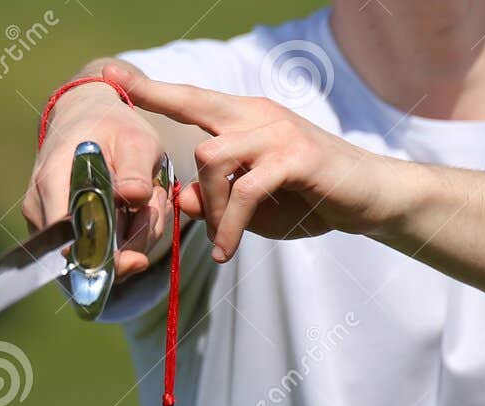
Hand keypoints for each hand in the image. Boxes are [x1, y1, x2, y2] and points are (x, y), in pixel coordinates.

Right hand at [21, 76, 171, 278]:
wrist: (87, 118)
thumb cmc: (111, 127)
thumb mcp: (134, 140)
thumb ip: (136, 170)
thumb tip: (134, 197)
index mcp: (53, 183)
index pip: (70, 241)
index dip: (105, 260)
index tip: (138, 258)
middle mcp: (41, 208)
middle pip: (87, 258)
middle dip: (131, 244)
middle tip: (156, 206)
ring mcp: (48, 222)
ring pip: (97, 259)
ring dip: (134, 238)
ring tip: (149, 200)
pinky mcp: (63, 232)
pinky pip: (99, 252)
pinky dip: (126, 237)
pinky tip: (138, 210)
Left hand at [109, 62, 407, 262]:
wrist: (374, 197)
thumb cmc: (316, 198)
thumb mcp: (259, 205)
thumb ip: (218, 199)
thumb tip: (178, 199)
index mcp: (248, 117)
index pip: (192, 97)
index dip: (151, 87)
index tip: (110, 75)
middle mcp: (259, 114)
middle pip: (194, 109)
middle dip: (157, 113)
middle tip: (135, 143)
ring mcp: (278, 132)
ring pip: (211, 157)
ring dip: (206, 204)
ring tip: (219, 239)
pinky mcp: (295, 159)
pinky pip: (245, 191)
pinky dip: (230, 226)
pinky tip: (228, 250)